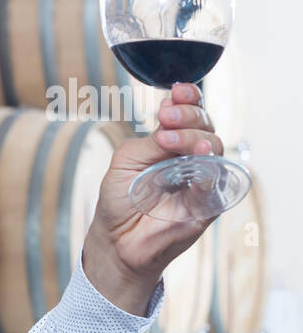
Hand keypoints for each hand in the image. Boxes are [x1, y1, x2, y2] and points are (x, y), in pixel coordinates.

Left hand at [83, 82, 222, 314]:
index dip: (187, 99)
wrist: (116, 240)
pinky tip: (197, 155)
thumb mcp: (126, 162)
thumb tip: (170, 122)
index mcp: (171, 141)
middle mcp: (190, 156)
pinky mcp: (208, 202)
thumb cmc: (120, 199)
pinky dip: (208, 164)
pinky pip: (215, 179)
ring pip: (213, 147)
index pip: (188, 113)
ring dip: (195, 137)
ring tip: (170, 138)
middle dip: (188, 115)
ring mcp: (201, 177)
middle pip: (204, 125)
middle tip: (166, 118)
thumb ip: (149, 142)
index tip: (176, 92)